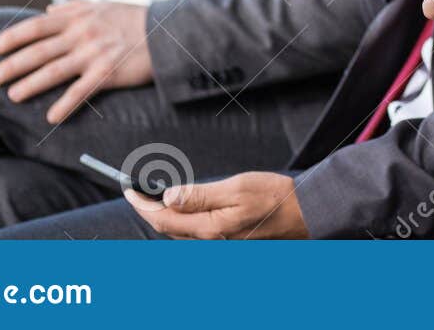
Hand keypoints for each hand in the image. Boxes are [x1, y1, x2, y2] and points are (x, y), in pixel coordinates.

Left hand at [0, 0, 153, 123]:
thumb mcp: (103, 5)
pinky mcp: (107, 73)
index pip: (37, 26)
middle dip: (13, 65)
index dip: (13, 37)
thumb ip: (74, 6)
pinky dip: (64, 105)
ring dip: (30, 84)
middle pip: (39, 51)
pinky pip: (80, 92)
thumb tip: (49, 9)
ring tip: (13, 95)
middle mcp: (82, 34)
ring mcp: (93, 53)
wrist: (167, 32)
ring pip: (53, 71)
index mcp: (78, 17)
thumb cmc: (134, 19)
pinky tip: (51, 118)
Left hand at [126, 173, 308, 238]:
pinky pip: (194, 235)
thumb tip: (169, 196)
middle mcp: (210, 243)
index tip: (128, 190)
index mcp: (209, 229)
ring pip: (180, 233)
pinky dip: (182, 222)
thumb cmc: (275, 198)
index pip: (163, 220)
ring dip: (165, 217)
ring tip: (155, 197)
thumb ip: (201, 194)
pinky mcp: (225, 243)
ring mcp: (218, 245)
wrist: (304, 214)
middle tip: (137, 190)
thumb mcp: (237, 187)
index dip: (142, 205)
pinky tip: (184, 209)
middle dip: (150, 211)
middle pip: (168, 229)